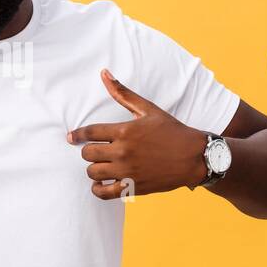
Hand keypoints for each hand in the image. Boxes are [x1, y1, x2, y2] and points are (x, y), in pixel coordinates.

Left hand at [66, 69, 207, 198]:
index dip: (77, 135)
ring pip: (93, 173)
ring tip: (101, 165)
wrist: (195, 156)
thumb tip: (104, 73)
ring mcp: (128, 171)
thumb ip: (123, 94)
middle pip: (87, 154)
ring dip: (93, 168)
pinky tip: (102, 183)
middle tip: (95, 150)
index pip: (89, 133)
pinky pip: (105, 193)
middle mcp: (124, 152)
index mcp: (125, 131)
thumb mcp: (148, 109)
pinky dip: (98, 189)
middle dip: (88, 151)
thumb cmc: (172, 130)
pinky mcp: (133, 187)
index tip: (72, 137)